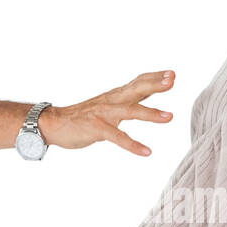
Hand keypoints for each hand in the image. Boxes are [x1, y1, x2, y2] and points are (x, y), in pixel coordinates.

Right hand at [39, 70, 175, 155]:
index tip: (172, 74)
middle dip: (155, 84)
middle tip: (172, 79)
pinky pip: (118, 137)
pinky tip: (147, 151)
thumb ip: (127, 99)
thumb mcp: (108, 104)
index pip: (138, 82)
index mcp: (115, 95)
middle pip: (136, 89)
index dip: (154, 78)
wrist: (54, 124)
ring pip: (130, 111)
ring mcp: (104, 114)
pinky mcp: (97, 129)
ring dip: (151, 113)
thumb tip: (147, 90)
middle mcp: (111, 101)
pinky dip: (133, 145)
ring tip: (170, 117)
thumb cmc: (84, 116)